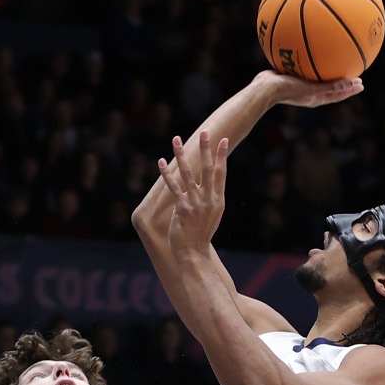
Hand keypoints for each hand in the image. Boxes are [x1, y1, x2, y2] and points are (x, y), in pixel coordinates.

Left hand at [160, 132, 230, 253]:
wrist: (194, 253)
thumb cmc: (202, 234)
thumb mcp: (212, 215)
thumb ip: (211, 199)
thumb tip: (209, 185)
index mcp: (218, 200)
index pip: (221, 173)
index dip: (221, 156)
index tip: (223, 139)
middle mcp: (208, 199)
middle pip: (207, 169)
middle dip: (206, 149)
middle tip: (205, 132)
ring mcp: (195, 204)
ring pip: (187, 174)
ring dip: (181, 155)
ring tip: (176, 139)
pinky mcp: (182, 209)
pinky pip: (173, 187)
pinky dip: (166, 173)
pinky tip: (161, 161)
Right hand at [254, 69, 364, 108]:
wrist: (264, 88)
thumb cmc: (287, 90)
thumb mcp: (312, 88)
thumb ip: (331, 86)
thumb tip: (351, 82)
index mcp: (316, 98)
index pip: (337, 94)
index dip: (349, 90)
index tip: (361, 84)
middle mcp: (310, 92)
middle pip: (330, 86)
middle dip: (342, 81)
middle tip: (354, 72)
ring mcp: (300, 84)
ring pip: (318, 76)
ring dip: (327, 69)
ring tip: (335, 59)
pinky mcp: (291, 75)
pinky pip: (305, 66)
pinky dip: (310, 60)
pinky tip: (310, 49)